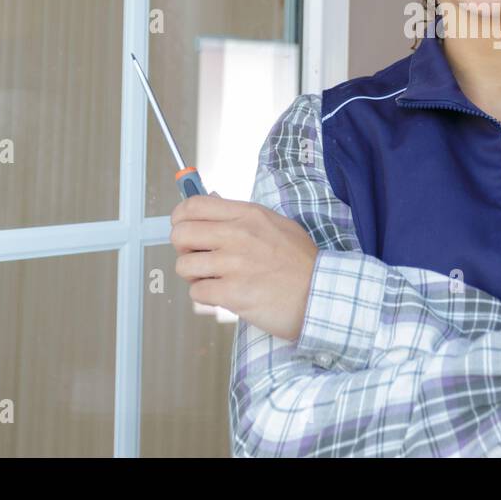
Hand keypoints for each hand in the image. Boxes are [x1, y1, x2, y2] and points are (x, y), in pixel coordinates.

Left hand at [169, 194, 318, 341]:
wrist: (320, 293)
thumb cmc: (301, 262)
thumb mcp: (276, 224)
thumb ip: (242, 215)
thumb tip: (211, 203)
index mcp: (247, 215)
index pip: (193, 205)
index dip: (181, 218)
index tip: (185, 228)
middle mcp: (237, 235)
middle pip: (180, 234)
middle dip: (183, 249)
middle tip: (198, 258)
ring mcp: (233, 264)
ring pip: (184, 266)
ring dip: (194, 276)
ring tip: (213, 279)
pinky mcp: (232, 293)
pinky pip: (197, 292)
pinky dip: (205, 296)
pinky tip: (224, 294)